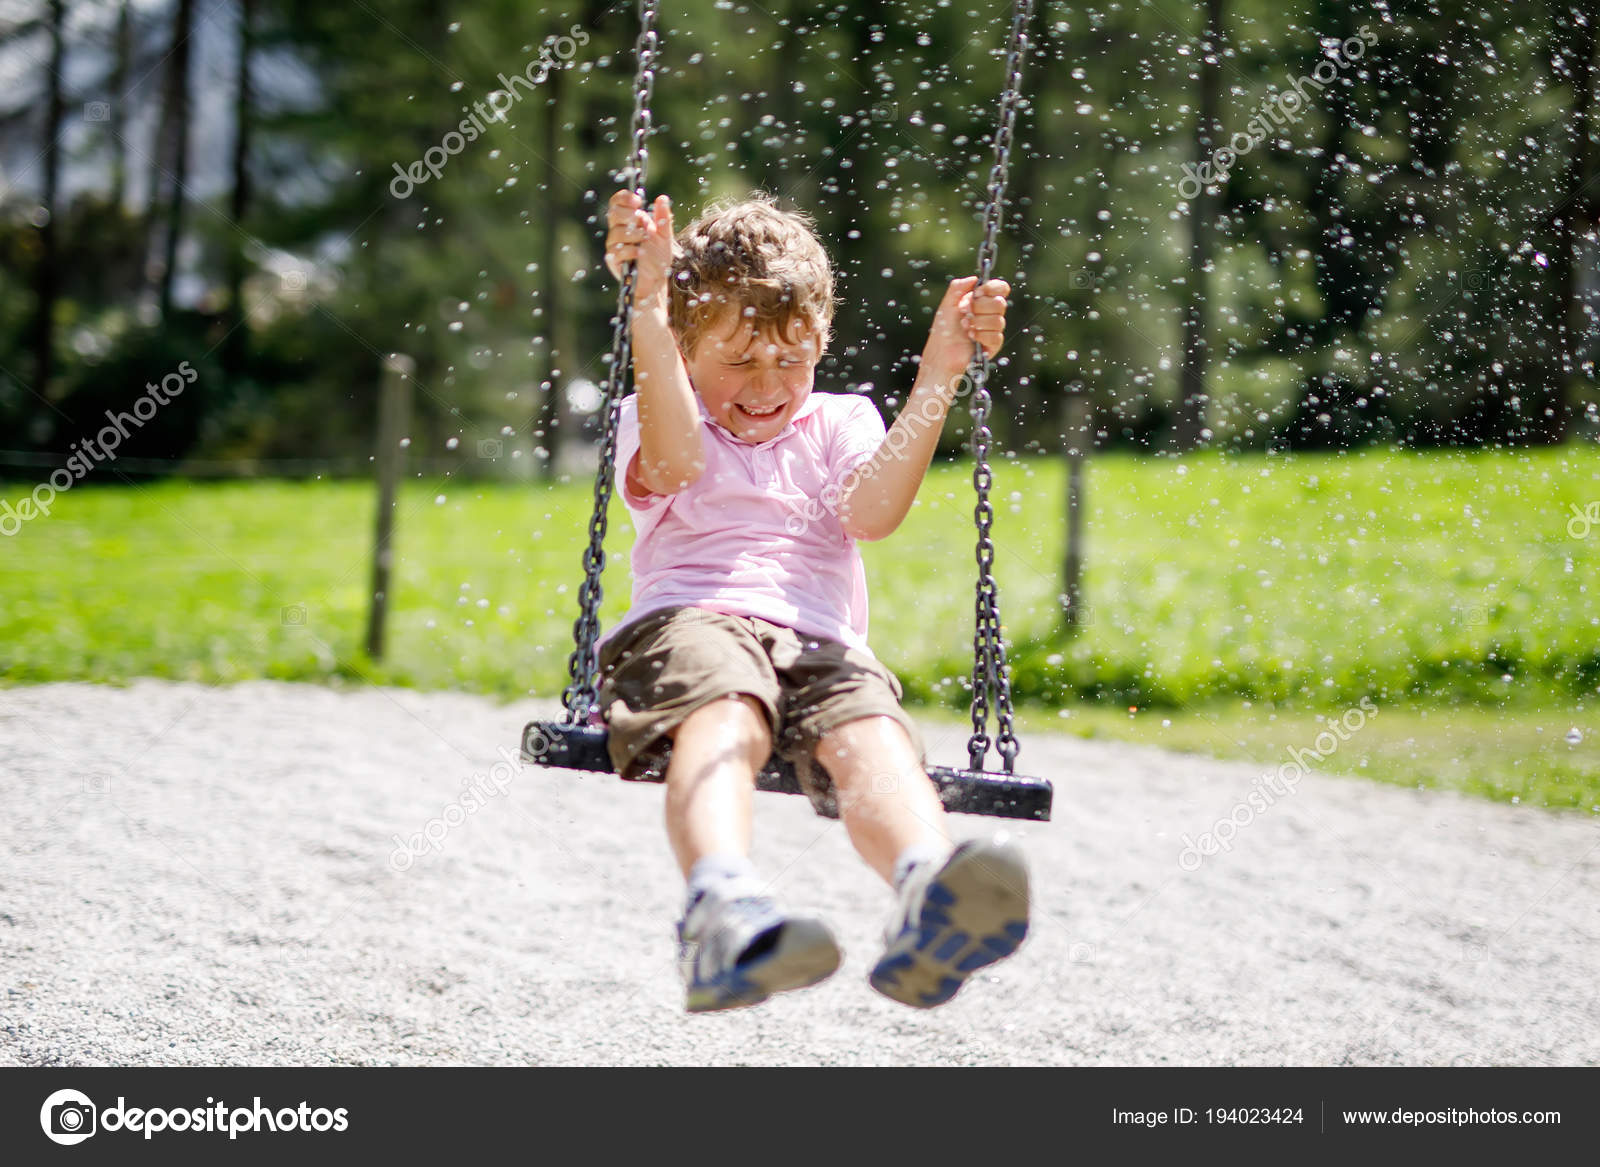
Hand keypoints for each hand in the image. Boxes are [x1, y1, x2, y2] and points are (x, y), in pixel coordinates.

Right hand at [604, 189, 673, 305]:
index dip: (624, 198)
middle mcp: (618, 231)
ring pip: (616, 232)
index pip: (617, 203)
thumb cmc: (658, 259)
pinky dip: (630, 250)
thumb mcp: (665, 236)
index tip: (638, 200)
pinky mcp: (613, 261)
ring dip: (633, 233)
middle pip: (613, 213)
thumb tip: (662, 198)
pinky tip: (640, 252)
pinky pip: (617, 252)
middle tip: (641, 219)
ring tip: (646, 238)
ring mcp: (614, 246)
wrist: (656, 282)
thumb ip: (663, 218)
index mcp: (627, 222)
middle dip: (629, 214)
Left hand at [921, 276, 1009, 380]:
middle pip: (1000, 303)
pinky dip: (981, 335)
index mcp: (983, 301)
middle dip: (980, 307)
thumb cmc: (944, 329)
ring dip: (978, 322)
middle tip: (964, 312)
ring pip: (999, 321)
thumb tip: (975, 279)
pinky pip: (996, 337)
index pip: (1001, 289)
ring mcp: (993, 330)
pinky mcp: (993, 345)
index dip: (993, 288)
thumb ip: (958, 287)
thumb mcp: (947, 304)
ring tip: (964, 326)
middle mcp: (991, 314)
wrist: (940, 352)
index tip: (977, 292)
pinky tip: (970, 337)